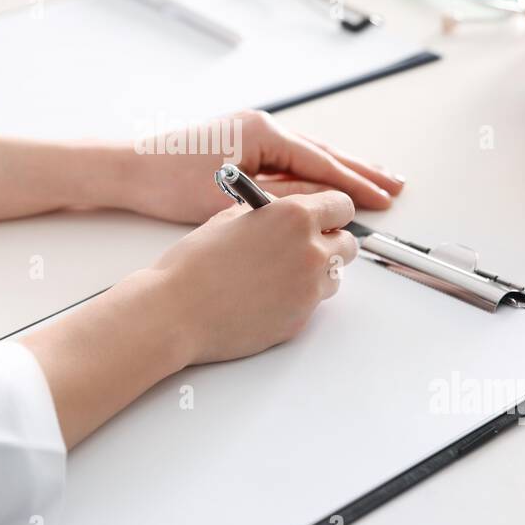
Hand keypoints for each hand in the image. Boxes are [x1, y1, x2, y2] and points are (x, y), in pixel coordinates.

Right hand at [22, 189, 357, 443]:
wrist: (176, 310)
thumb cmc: (194, 263)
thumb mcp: (232, 216)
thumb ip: (270, 212)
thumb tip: (285, 211)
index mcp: (294, 215)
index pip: (340, 205)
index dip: (332, 211)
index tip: (327, 216)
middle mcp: (311, 250)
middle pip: (347, 243)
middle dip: (329, 243)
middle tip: (305, 246)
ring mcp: (310, 288)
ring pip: (334, 276)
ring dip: (317, 273)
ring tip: (280, 274)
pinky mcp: (301, 319)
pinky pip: (313, 303)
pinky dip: (298, 298)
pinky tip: (267, 296)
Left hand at [120, 109, 403, 223]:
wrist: (131, 169)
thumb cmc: (170, 182)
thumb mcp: (232, 199)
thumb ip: (281, 199)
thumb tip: (321, 205)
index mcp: (262, 132)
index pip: (321, 162)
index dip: (355, 184)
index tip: (383, 199)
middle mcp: (262, 126)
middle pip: (323, 151)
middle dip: (361, 171)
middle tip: (396, 185)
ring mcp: (253, 132)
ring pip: (310, 153)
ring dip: (342, 168)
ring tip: (376, 179)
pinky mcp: (243, 143)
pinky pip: (292, 157)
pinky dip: (316, 169)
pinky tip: (331, 178)